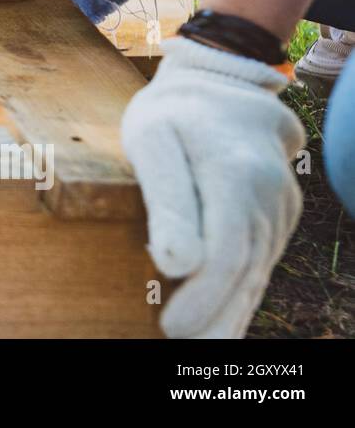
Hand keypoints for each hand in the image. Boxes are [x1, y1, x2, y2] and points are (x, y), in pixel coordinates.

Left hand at [121, 36, 304, 337]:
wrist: (220, 84)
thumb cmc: (172, 113)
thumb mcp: (152, 140)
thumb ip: (166, 198)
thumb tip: (176, 264)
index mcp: (236, 175)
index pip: (226, 255)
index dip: (202, 298)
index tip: (172, 328)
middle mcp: (269, 194)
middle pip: (246, 269)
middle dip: (216, 316)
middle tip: (184, 348)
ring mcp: (279, 204)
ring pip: (258, 268)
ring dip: (233, 310)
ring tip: (203, 345)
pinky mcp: (278, 211)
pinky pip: (262, 257)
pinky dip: (245, 289)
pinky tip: (225, 317)